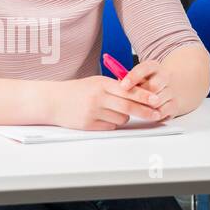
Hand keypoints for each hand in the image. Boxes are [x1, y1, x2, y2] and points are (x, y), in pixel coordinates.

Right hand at [49, 75, 169, 130]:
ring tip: (113, 110)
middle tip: (156, 114)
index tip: (156, 100)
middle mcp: (98, 98)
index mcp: (102, 84)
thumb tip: (142, 93)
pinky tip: (104, 117)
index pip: (129, 91)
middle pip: (128, 107)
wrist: (52, 101)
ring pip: (121, 118)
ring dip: (124, 117)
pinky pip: (110, 127)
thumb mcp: (98, 82)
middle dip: (145, 111)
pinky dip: (112, 123)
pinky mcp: (87, 125)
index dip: (144, 97)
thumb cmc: (78, 90)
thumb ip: (118, 86)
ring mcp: (92, 112)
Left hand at [119, 59, 178, 120]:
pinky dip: (152, 115)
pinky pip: (162, 111)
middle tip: (127, 102)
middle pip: (154, 86)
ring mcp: (171, 90)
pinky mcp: (174, 104)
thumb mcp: (138, 76)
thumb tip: (113, 85)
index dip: (133, 77)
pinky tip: (146, 114)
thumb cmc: (147, 83)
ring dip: (145, 107)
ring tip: (135, 109)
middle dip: (140, 96)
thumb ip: (127, 79)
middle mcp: (165, 76)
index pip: (144, 68)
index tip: (122, 86)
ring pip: (157, 101)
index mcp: (153, 67)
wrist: (172, 87)